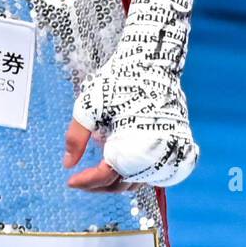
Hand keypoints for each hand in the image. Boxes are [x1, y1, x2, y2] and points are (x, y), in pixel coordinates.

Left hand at [67, 0, 199, 189]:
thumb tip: (68, 164)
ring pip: (140, 180)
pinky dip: (135, 169)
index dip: (85, 182)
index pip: (105, 177)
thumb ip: (76, 137)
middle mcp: (155, 157)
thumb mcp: (89, 106)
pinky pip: (154, 169)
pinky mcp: (178, 146)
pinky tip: (120, 158)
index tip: (70, 181)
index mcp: (132, 149)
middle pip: (123, 184)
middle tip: (81, 179)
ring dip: (118, 178)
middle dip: (99, 185)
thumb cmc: (119, 80)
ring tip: (98, 168)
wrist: (152, 60)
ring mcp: (169, 153)